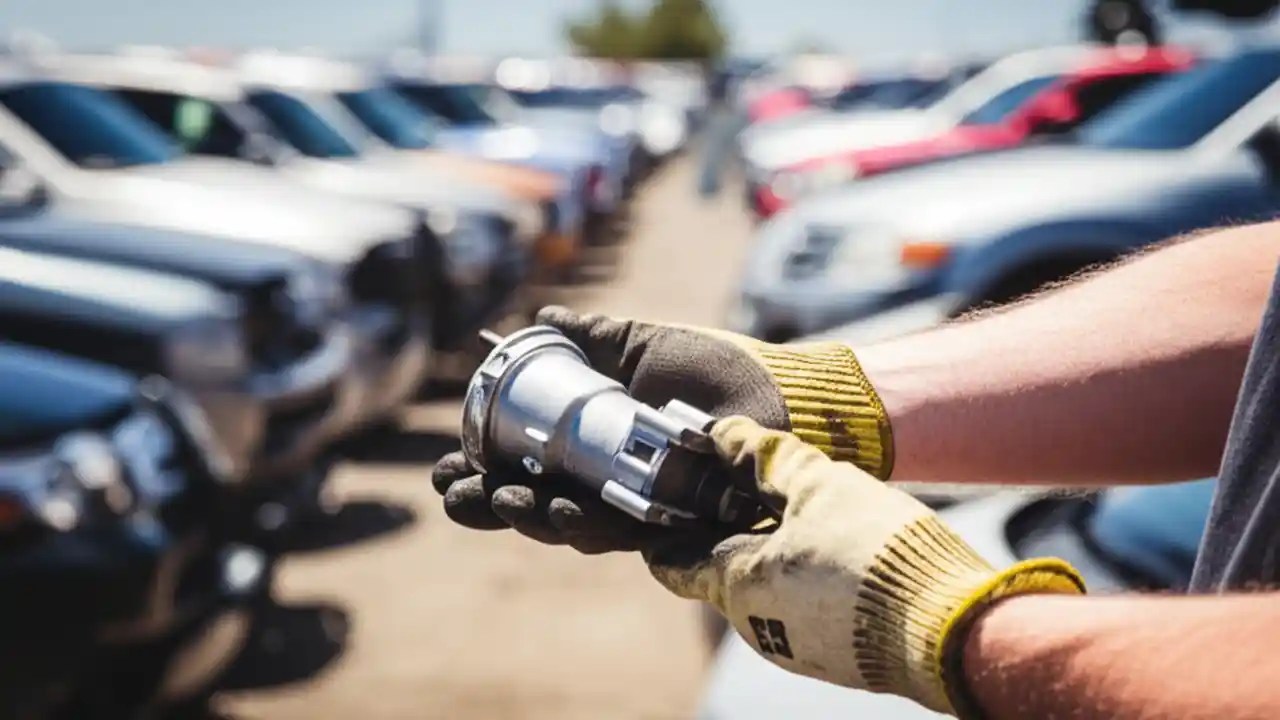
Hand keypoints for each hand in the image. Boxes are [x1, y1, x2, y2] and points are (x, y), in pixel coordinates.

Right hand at [432, 306, 892, 552]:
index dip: (481, 469)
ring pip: (564, 524)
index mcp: (591, 442)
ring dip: (525, 514)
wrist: (778, 391)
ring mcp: (633, 506)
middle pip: (530, 502)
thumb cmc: (716, 369)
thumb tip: (542, 317)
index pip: (523, 464)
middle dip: (486, 501)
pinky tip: (556, 507)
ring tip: (499, 496)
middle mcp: (605, 480)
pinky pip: (615, 532)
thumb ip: (595, 337)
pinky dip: (581, 522)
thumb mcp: (645, 345)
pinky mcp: (668, 526)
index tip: (447, 464)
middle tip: (453, 491)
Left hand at [645, 417, 1084, 715]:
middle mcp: (756, 626)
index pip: (671, 559)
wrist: (953, 631)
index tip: (661, 497)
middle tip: (742, 482)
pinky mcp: (836, 656)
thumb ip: (767, 457)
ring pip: (766, 588)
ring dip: (770, 548)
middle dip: (728, 526)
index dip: (662, 524)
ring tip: (797, 505)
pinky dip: (804, 573)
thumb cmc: (879, 556)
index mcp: (736, 586)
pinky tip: (836, 544)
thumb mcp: (820, 485)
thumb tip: (723, 432)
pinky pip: (803, 607)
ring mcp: (796, 647)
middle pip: (722, 568)